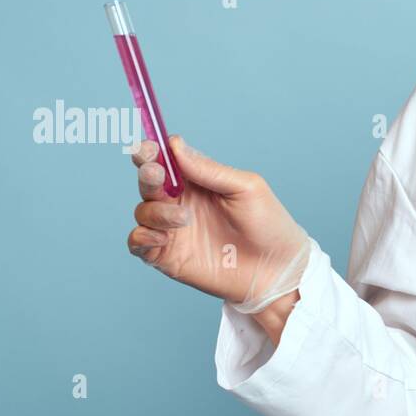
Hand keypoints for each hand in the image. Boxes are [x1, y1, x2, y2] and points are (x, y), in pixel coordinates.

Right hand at [126, 135, 310, 312]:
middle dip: (147, 176)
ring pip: (143, 212)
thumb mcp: (245, 188)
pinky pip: (138, 243)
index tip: (149, 150)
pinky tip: (161, 237)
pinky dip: (141, 237)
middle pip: (148, 182)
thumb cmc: (269, 226)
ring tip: (184, 219)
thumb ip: (209, 170)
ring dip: (156, 211)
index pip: (165, 160)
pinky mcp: (169, 257)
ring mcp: (173, 231)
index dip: (151, 152)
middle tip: (158, 176)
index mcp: (198, 182)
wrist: (277, 271)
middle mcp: (181, 203)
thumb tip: (174, 144)